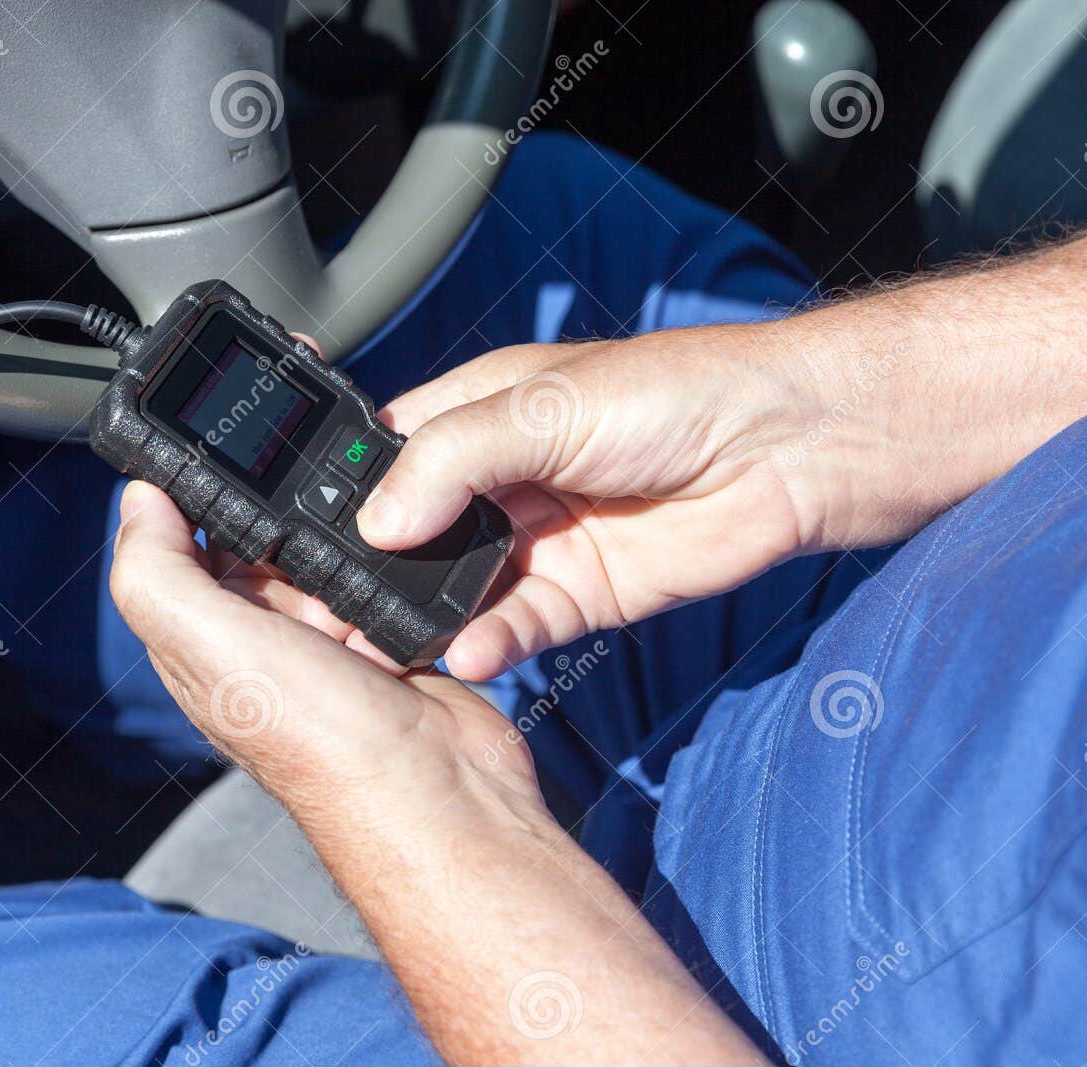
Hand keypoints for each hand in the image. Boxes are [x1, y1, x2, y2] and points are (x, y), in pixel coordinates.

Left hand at [107, 478, 765, 1065]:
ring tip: (365, 544)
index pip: (181, 548)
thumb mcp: (212, 644)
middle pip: (265, 541)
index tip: (222, 450)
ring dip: (349, 543)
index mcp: (206, 643)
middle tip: (313, 497)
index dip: (195, 498)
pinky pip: (389, 577)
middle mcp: (263, 645)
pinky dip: (398, 568)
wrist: (441, 794)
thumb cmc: (324, 739)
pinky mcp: (391, 643)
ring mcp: (332, 644)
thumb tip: (137, 499)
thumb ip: (159, 573)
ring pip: (332, 553)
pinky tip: (405, 568)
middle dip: (289, 516)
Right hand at [357, 324, 820, 680]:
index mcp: (477, 416)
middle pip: (413, 535)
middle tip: (328, 616)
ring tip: (385, 648)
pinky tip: (469, 654)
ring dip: (424, 620)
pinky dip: (493, 644)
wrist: (788, 449)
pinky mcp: (581, 595)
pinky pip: (520, 627)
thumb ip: (454, 459)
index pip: (386, 457)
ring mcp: (538, 542)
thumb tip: (378, 523)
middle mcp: (498, 482)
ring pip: (459, 591)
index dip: (343, 494)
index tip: (298, 540)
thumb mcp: (544, 407)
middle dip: (373, 574)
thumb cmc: (676, 393)